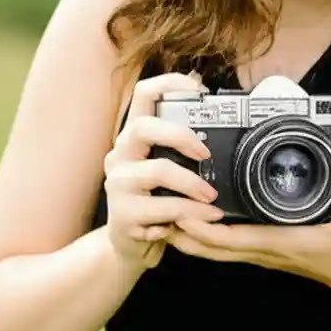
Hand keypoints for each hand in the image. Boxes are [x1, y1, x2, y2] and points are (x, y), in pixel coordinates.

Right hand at [102, 71, 224, 271]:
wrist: (132, 246)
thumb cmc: (156, 199)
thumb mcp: (167, 165)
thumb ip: (181, 137)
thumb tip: (204, 91)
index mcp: (134, 137)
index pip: (144, 94)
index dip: (170, 83)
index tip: (200, 90)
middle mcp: (120, 155)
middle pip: (144, 127)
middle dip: (182, 135)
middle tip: (207, 153)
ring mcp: (117, 185)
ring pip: (159, 170)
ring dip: (193, 183)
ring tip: (213, 198)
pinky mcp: (123, 215)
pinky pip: (165, 209)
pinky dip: (191, 214)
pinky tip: (202, 218)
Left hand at [166, 144, 330, 302]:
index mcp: (283, 241)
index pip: (234, 239)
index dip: (204, 229)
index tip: (182, 212)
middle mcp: (268, 250)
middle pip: (215, 249)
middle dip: (184, 233)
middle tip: (161, 211)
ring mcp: (267, 254)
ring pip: (219, 251)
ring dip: (192, 238)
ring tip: (169, 215)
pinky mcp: (269, 251)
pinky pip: (231, 248)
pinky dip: (210, 239)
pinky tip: (200, 224)